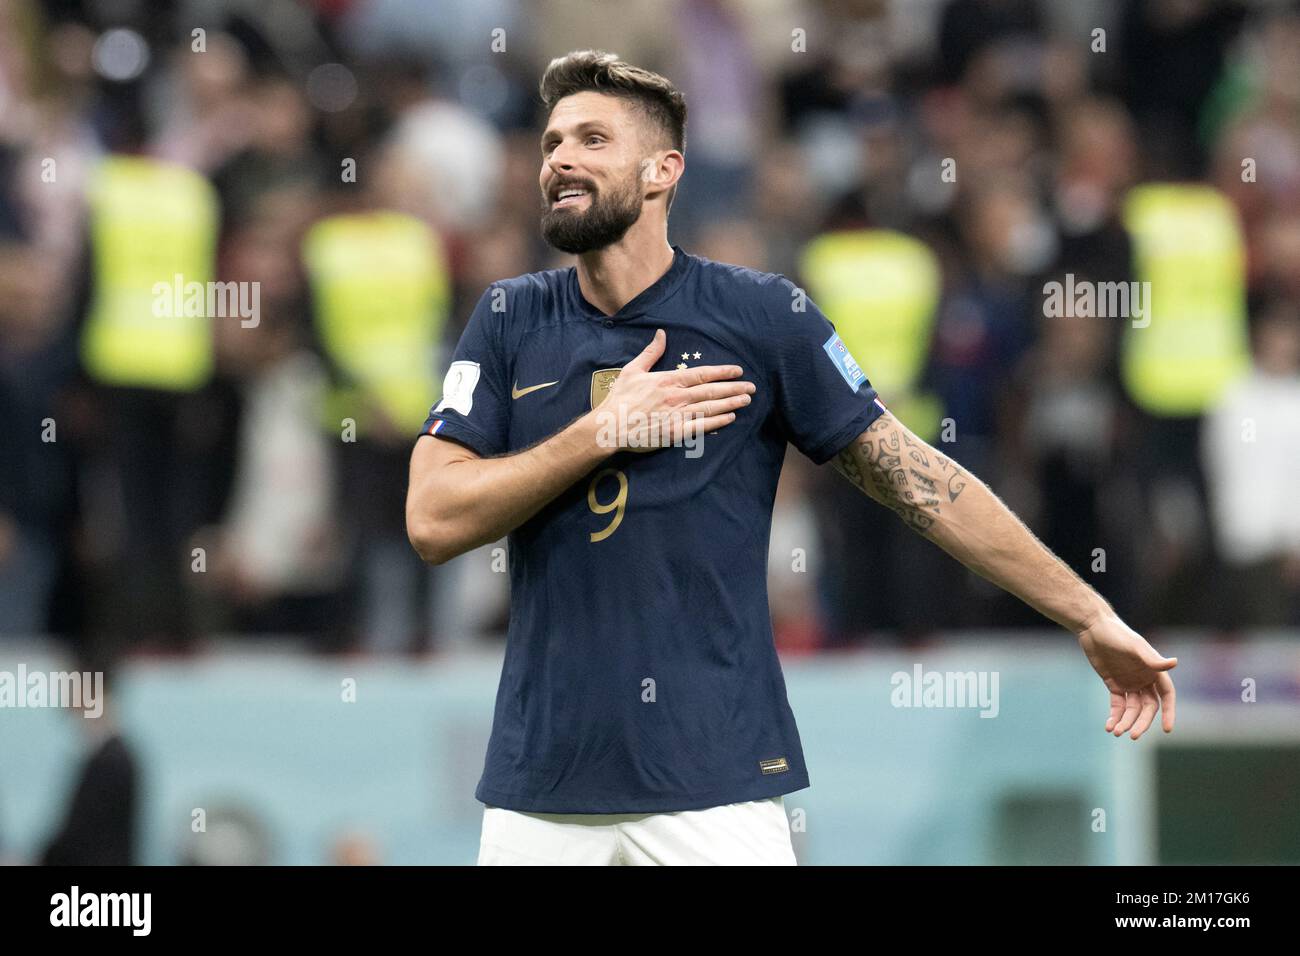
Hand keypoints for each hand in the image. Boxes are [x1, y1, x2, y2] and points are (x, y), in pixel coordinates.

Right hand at [595, 329, 754, 449]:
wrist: (610, 426)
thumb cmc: (620, 398)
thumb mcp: (633, 370)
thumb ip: (651, 352)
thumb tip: (661, 334)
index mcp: (668, 380)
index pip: (702, 374)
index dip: (722, 372)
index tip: (737, 371)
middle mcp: (677, 397)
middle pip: (712, 391)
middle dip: (734, 388)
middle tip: (751, 387)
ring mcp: (678, 416)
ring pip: (711, 408)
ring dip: (731, 403)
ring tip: (746, 400)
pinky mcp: (676, 433)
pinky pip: (702, 426)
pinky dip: (718, 421)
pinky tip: (730, 418)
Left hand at [1076, 611, 1176, 739]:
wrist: (1093, 627)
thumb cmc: (1117, 633)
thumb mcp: (1134, 646)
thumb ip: (1152, 658)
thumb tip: (1175, 662)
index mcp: (1154, 671)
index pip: (1167, 696)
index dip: (1169, 712)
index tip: (1166, 729)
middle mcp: (1144, 679)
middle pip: (1148, 707)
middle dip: (1142, 722)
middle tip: (1133, 736)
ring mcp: (1129, 683)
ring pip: (1132, 709)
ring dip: (1126, 722)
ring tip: (1116, 732)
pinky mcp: (1114, 684)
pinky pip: (1117, 705)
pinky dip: (1115, 717)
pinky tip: (1109, 726)